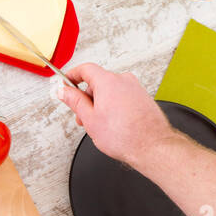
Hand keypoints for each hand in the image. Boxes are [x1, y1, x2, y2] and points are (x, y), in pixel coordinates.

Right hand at [57, 64, 176, 168]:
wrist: (151, 146)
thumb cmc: (125, 136)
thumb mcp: (90, 119)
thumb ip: (74, 101)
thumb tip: (64, 91)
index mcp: (108, 81)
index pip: (85, 69)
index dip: (72, 75)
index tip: (66, 84)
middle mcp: (123, 80)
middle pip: (98, 81)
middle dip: (87, 97)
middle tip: (82, 115)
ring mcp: (135, 88)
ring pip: (110, 90)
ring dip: (100, 104)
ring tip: (100, 124)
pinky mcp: (142, 97)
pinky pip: (122, 96)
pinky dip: (113, 106)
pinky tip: (113, 124)